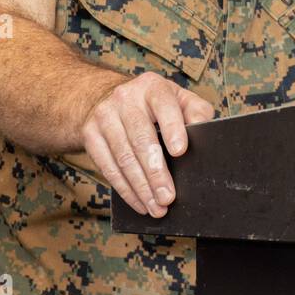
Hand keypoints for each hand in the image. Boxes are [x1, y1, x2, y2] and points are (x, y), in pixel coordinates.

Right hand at [80, 72, 214, 216]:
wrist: (109, 98)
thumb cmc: (155, 104)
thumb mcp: (179, 99)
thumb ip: (196, 112)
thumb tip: (203, 132)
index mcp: (152, 87)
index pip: (164, 106)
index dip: (172, 129)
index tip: (181, 151)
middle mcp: (126, 98)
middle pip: (141, 139)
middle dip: (156, 172)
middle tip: (168, 196)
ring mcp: (104, 115)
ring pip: (123, 157)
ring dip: (141, 187)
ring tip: (157, 207)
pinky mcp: (90, 134)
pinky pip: (108, 167)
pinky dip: (125, 189)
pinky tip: (140, 202)